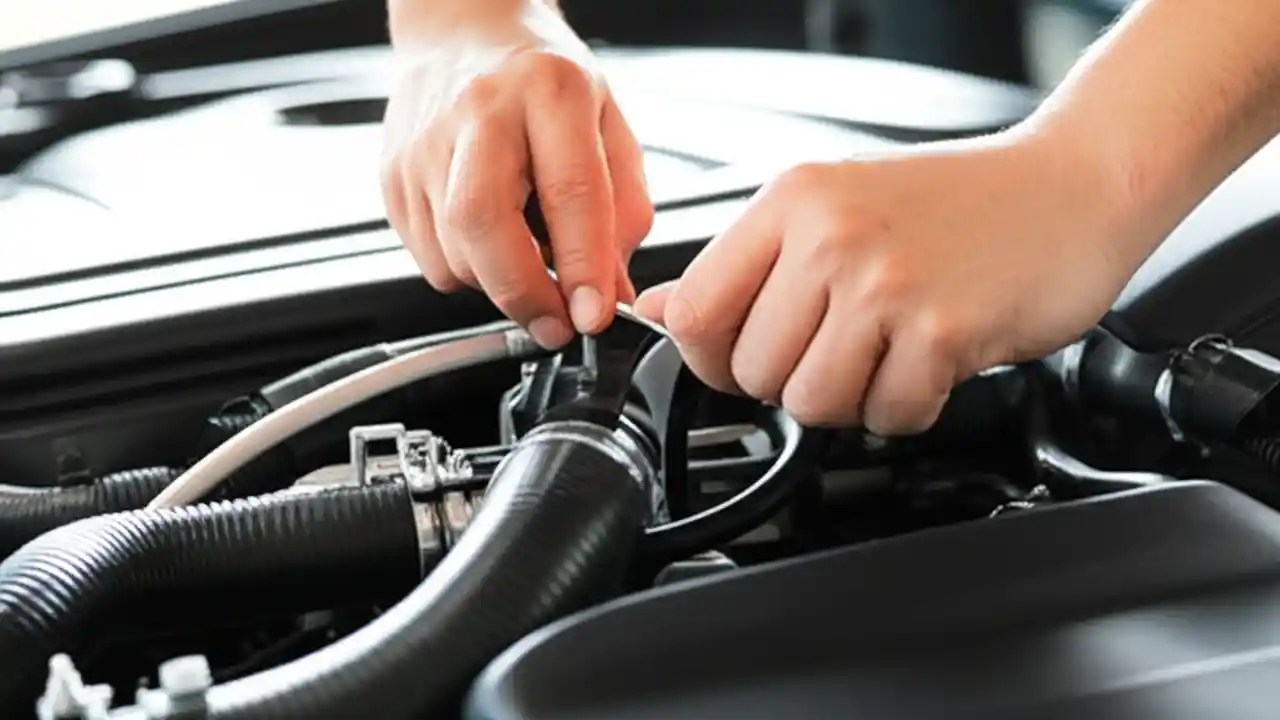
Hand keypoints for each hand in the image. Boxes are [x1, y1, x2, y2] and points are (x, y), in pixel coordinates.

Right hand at [381, 1, 652, 347]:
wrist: (465, 35)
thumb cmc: (544, 83)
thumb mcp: (609, 128)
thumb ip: (621, 212)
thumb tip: (612, 292)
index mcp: (548, 90)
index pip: (568, 191)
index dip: (582, 267)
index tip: (594, 315)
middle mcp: (478, 111)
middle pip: (483, 224)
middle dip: (524, 293)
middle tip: (555, 325)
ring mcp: (423, 144)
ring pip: (453, 254)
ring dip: (498, 284)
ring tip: (527, 257)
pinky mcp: (392, 176)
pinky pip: (430, 259)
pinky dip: (467, 271)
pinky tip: (490, 239)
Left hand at [635, 134, 1147, 434]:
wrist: (1071, 186)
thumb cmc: (955, 203)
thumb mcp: (834, 208)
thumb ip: (744, 265)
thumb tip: (661, 311)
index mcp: (792, 201)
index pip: (696, 312)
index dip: (712, 358)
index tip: (743, 359)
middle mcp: (831, 236)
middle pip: (753, 373)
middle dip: (794, 381)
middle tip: (844, 349)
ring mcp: (886, 283)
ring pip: (812, 404)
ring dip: (851, 400)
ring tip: (887, 354)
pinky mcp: (942, 330)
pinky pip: (888, 416)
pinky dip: (909, 406)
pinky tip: (930, 360)